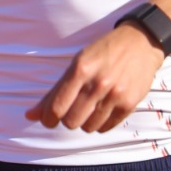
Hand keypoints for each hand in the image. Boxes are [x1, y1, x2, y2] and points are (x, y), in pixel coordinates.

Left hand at [27, 25, 162, 132]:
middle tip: (72, 110)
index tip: (49, 120)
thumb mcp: (77, 64)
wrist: (141, 42)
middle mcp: (98, 83)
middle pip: (71, 121)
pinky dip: (100, 123)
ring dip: (85, 122)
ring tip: (90, 108)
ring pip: (88, 127)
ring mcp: (115, 94)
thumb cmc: (103, 52)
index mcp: (81, 69)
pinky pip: (106, 127)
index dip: (48, 119)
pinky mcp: (129, 103)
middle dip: (68, 119)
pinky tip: (102, 110)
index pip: (57, 107)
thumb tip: (30, 116)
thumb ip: (53, 92)